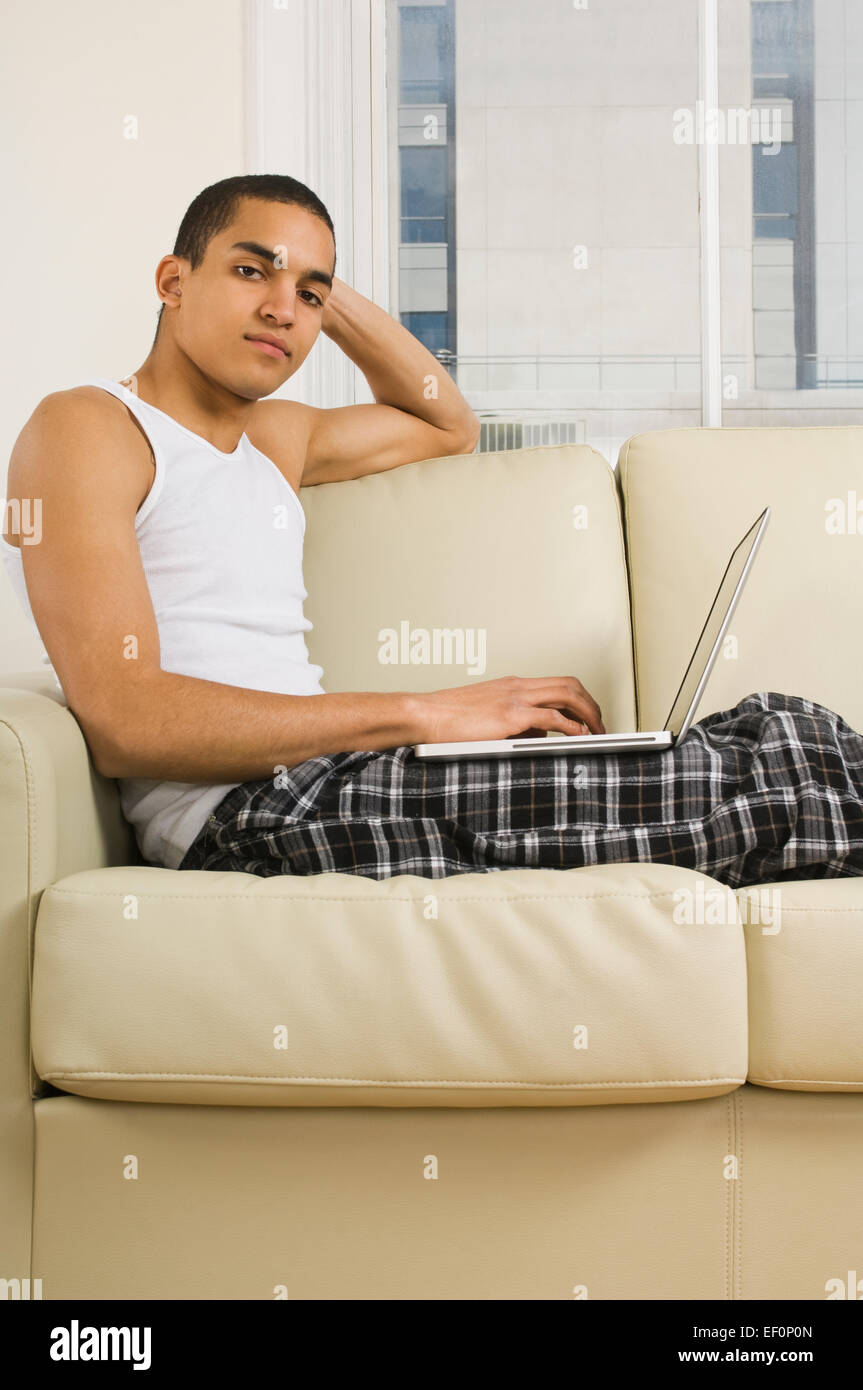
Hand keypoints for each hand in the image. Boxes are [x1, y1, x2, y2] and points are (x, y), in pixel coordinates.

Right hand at [415, 675, 605, 743]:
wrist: (424, 715)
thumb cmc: (448, 719)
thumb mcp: (488, 717)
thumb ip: (516, 724)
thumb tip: (540, 736)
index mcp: (513, 686)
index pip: (559, 684)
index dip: (581, 700)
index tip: (590, 717)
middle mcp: (518, 687)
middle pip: (570, 685)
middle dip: (592, 706)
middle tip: (601, 726)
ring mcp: (515, 698)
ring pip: (567, 694)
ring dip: (588, 714)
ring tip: (597, 732)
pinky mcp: (510, 715)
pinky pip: (551, 718)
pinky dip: (571, 726)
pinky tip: (579, 736)